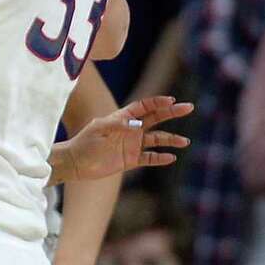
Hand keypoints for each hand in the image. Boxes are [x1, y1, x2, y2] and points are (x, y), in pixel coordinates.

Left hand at [65, 94, 192, 181]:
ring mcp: (132, 145)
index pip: (144, 107)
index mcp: (123, 118)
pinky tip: (171, 157)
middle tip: (188, 108)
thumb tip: (136, 123)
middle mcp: (131, 130)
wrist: (76, 163)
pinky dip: (160, 158)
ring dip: (171, 139)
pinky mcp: (130, 160)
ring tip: (185, 141)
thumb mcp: (99, 130)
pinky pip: (149, 158)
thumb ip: (117, 125)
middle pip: (156, 118)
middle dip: (172, 113)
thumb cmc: (84, 142)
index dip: (158, 102)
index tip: (172, 101)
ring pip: (156, 140)